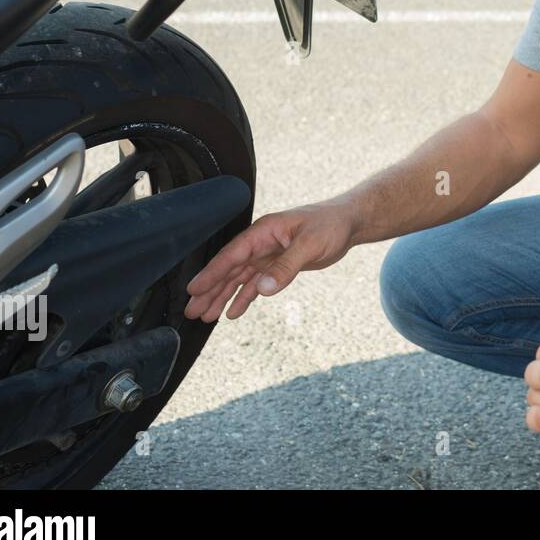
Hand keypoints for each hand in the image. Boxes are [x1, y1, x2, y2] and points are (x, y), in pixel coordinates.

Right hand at [183, 199, 355, 321]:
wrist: (349, 222)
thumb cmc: (331, 225)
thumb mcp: (310, 244)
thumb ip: (286, 267)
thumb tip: (263, 289)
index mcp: (264, 232)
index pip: (232, 255)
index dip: (212, 273)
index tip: (193, 290)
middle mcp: (261, 243)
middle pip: (229, 269)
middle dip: (209, 290)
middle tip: (190, 312)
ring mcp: (268, 255)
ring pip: (238, 278)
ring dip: (221, 296)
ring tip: (204, 317)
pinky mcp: (278, 265)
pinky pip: (255, 283)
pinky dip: (243, 298)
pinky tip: (232, 313)